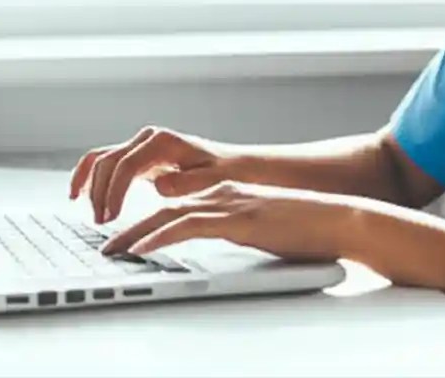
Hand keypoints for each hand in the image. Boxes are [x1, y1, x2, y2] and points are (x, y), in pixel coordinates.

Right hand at [69, 126, 240, 223]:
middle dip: (101, 192)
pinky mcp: (136, 155)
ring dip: (90, 185)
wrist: (229, 164)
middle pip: (109, 161)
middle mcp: (148, 138)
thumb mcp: (212, 179)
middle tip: (101, 221)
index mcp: (163, 142)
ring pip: (102, 159)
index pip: (127, 164)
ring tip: (92, 212)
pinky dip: (88, 175)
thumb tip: (160, 185)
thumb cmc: (223, 172)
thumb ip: (187, 182)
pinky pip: (105, 161)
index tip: (111, 216)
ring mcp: (140, 144)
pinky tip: (79, 194)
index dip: (115, 191)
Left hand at [99, 180, 360, 261]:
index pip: (176, 202)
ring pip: (168, 214)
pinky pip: (188, 226)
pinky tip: (142, 247)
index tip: (123, 237)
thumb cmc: (307, 228)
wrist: (339, 219)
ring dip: (135, 233)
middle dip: (130, 223)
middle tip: (105, 245)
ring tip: (112, 251)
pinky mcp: (238, 219)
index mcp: (228, 194)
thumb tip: (218, 241)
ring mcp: (230, 204)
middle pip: (163, 204)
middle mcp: (224, 193)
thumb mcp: (261, 227)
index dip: (145, 218)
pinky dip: (159, 236)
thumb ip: (235, 229)